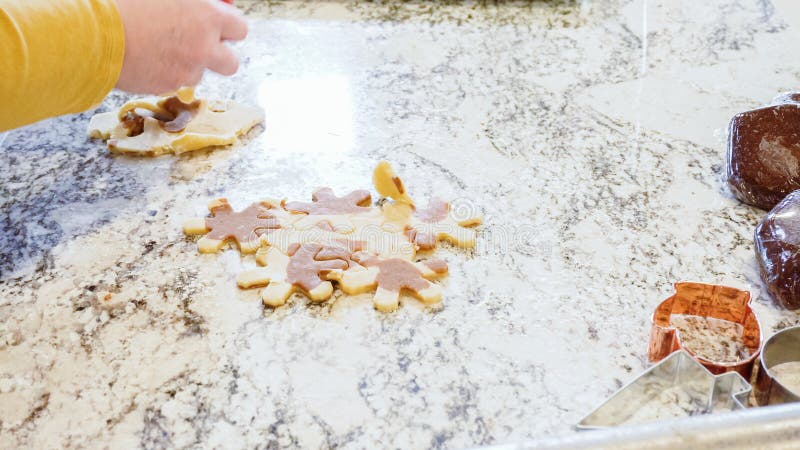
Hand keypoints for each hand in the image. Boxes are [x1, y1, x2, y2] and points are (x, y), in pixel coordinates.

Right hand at [114, 0, 247, 93]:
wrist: (92, 32)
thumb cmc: (124, 2)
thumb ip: (193, 2)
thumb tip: (212, 4)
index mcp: (207, 16)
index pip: (239, 28)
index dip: (227, 27)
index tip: (215, 24)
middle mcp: (203, 47)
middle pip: (231, 62)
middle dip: (218, 54)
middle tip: (199, 44)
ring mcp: (186, 70)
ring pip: (200, 74)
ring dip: (189, 64)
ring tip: (162, 48)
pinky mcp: (166, 87)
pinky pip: (174, 83)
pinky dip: (166, 74)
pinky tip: (146, 58)